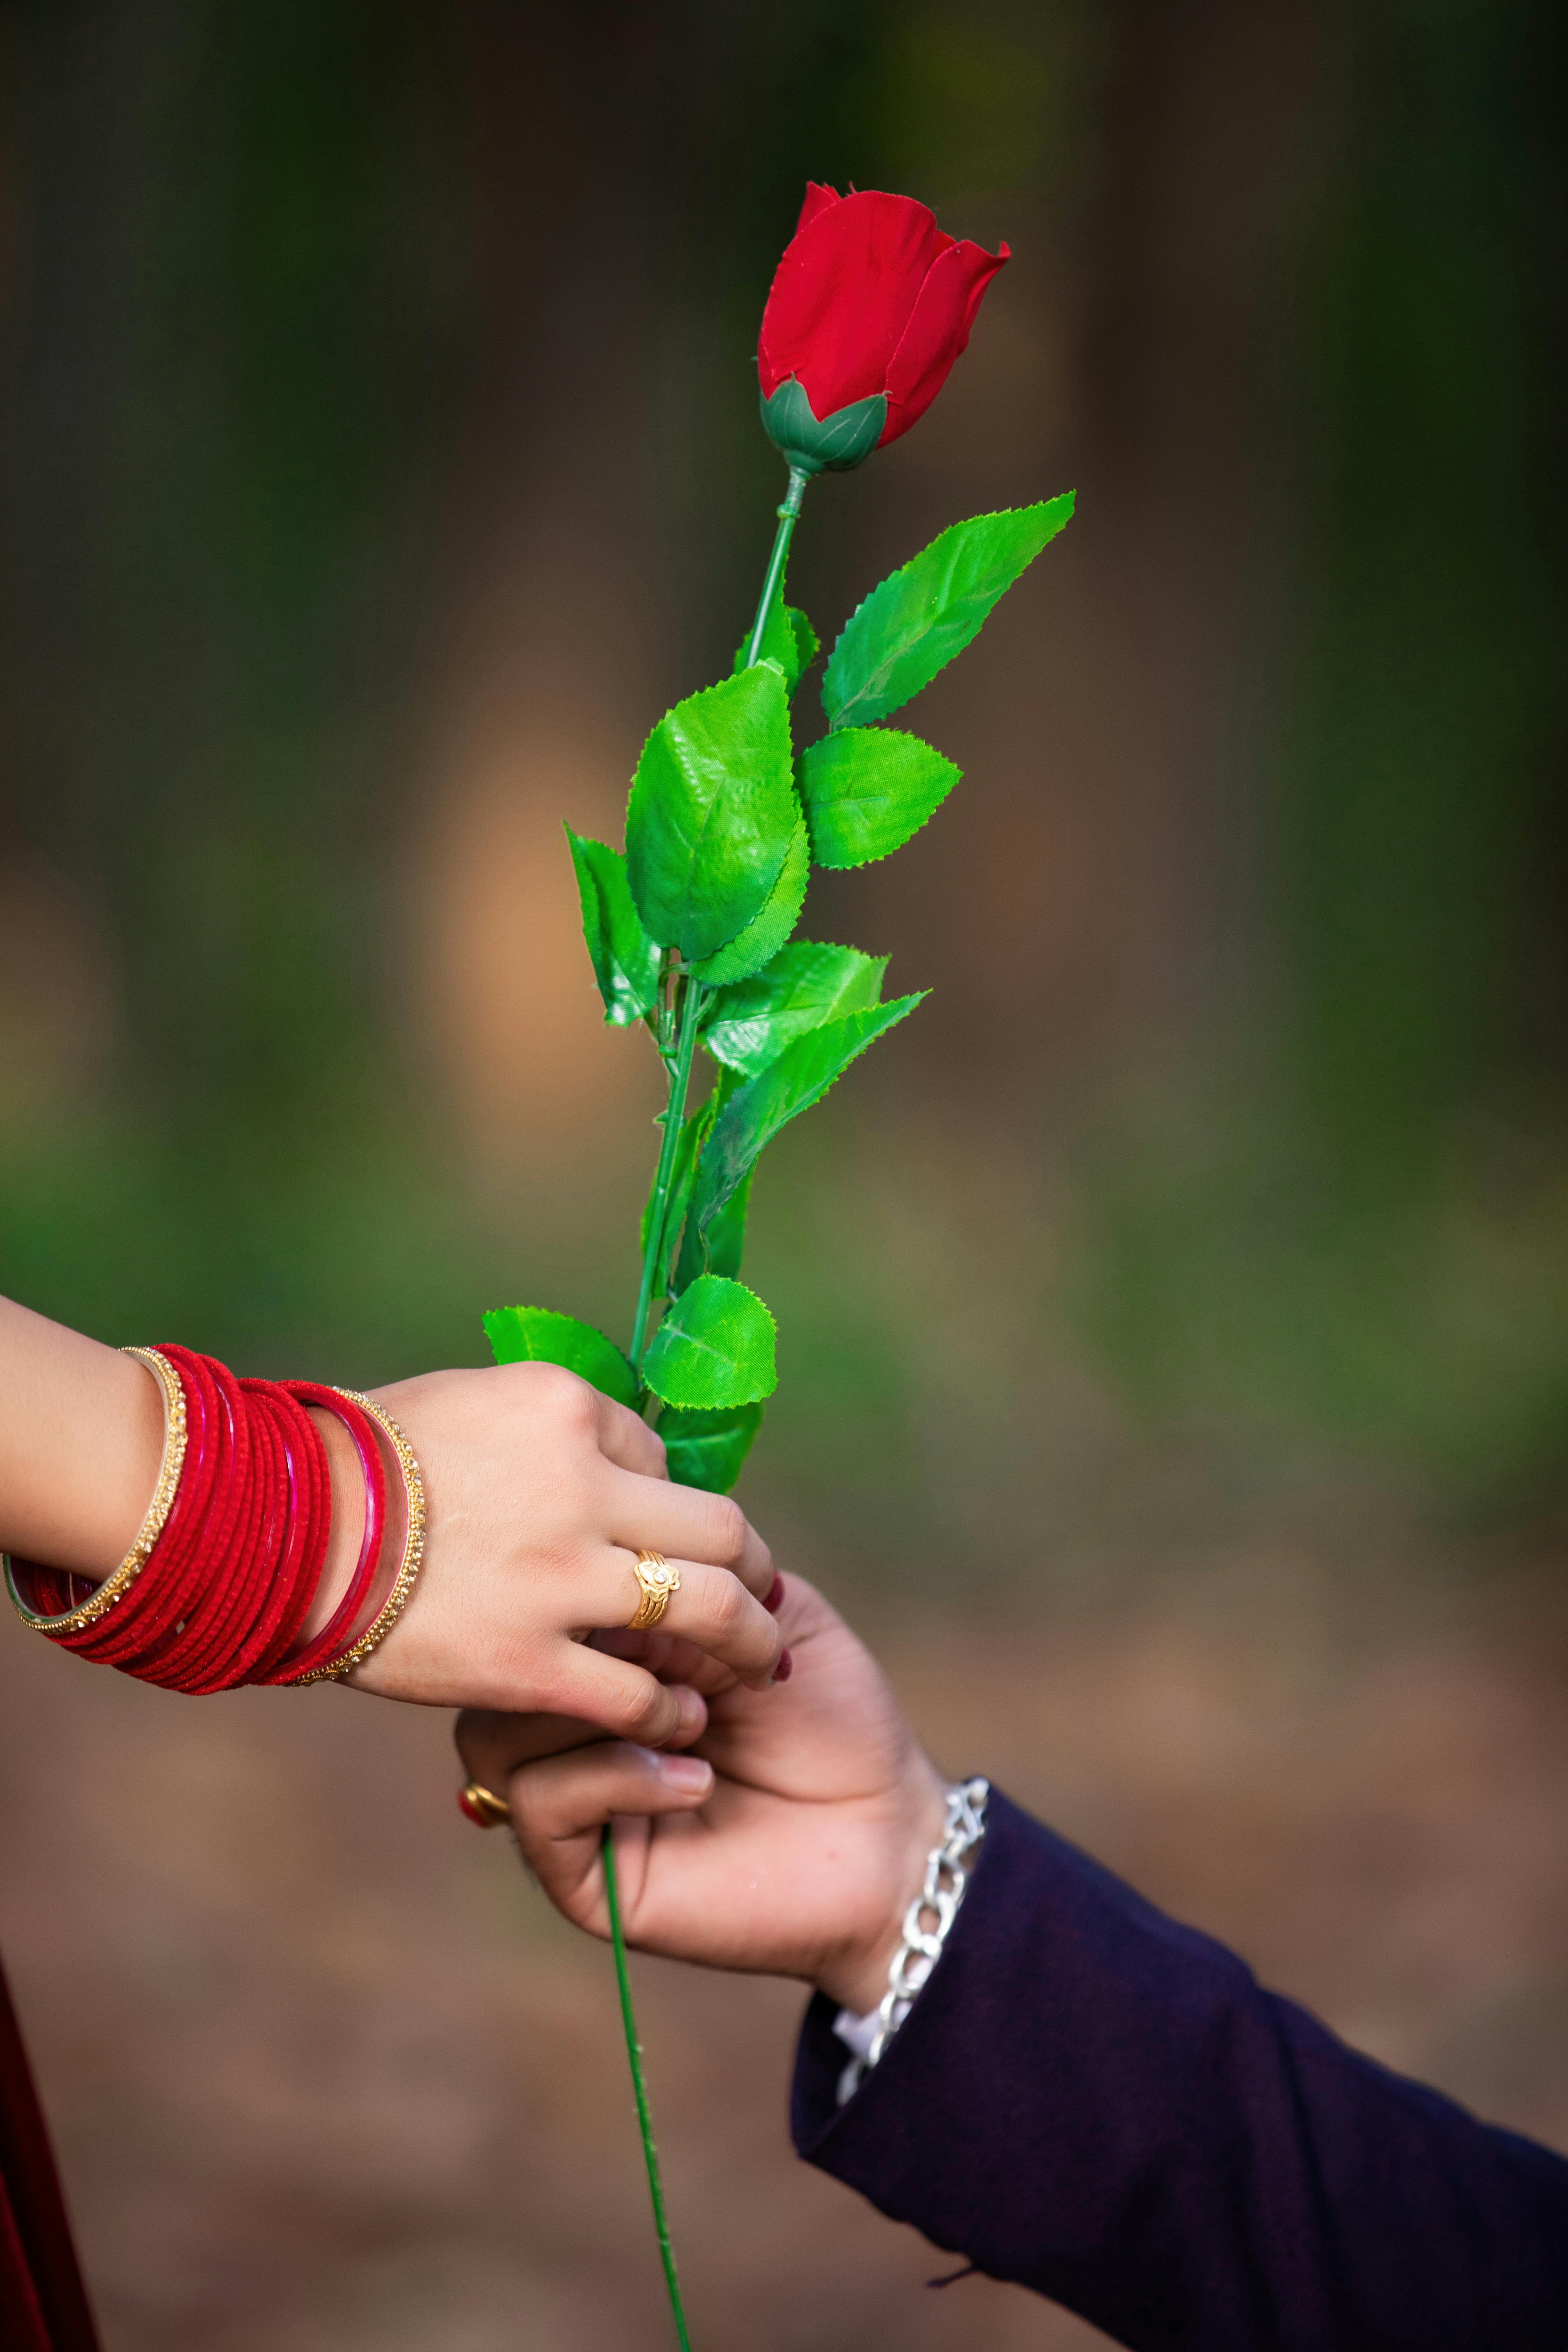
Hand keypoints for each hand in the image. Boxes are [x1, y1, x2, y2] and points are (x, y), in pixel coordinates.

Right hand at [321, 1363, 781, 1741]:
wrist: (279, 1531)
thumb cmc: (360, 1460)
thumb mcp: (470, 1406)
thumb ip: (545, 1436)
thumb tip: (600, 1457)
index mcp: (565, 1409)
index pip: (659, 1454)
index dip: (667, 1500)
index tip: (667, 1538)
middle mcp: (581, 1487)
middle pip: (721, 1529)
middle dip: (755, 1569)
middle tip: (767, 1601)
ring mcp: (559, 1578)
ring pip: (708, 1611)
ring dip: (745, 1643)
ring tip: (755, 1669)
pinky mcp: (528, 1662)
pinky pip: (638, 1696)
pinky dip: (670, 1713)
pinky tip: (679, 1724)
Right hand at [455, 1575, 948, 2013]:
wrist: (885, 1829)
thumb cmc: (830, 1715)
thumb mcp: (771, 1611)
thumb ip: (691, 1576)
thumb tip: (598, 1573)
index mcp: (605, 1658)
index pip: (537, 1604)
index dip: (584, 1581)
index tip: (660, 1585)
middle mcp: (570, 1728)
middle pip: (493, 1669)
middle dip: (578, 1644)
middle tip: (675, 1660)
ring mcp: (571, 1804)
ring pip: (490, 1738)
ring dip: (593, 1711)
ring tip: (692, 1720)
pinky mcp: (580, 1877)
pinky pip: (538, 1806)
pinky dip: (616, 1776)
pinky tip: (696, 1780)